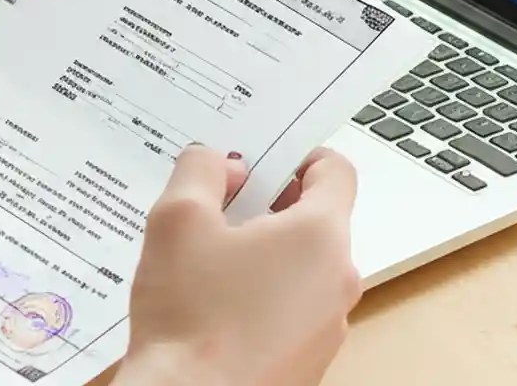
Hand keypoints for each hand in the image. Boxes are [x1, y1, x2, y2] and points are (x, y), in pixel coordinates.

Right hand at [114, 145, 360, 385]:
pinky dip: (264, 298)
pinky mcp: (310, 359)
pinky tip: (216, 309)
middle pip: (317, 221)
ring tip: (209, 266)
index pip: (336, 171)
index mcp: (320, 235)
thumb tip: (220, 163)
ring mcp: (329, 325)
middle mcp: (339, 279)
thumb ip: (201, 170)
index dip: (299, 157)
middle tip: (218, 213)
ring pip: (304, 268)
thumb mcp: (177, 220)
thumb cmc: (189, 320)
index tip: (264, 161)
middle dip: (269, 208)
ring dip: (264, 255)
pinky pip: (295, 310)